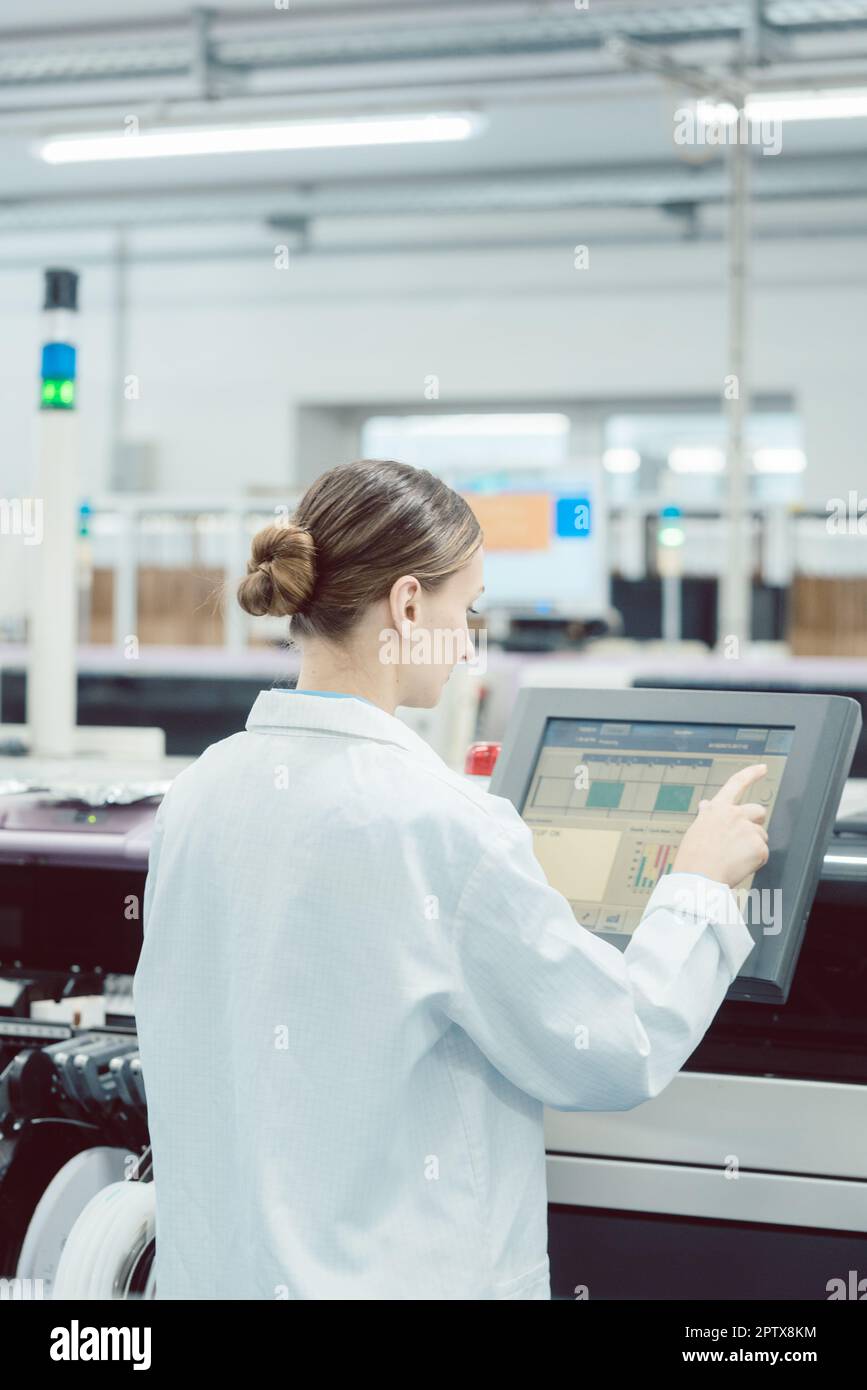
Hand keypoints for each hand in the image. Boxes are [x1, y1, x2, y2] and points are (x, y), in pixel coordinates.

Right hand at [672, 764, 769, 887]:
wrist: (699, 878)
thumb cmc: (693, 857)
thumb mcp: (697, 830)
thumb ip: (707, 815)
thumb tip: (706, 803)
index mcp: (718, 808)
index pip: (736, 783)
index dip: (751, 774)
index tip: (762, 768)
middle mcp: (735, 814)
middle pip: (758, 811)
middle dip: (756, 822)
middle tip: (744, 839)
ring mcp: (748, 829)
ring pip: (761, 836)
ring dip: (753, 846)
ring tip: (732, 859)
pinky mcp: (758, 846)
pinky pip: (763, 854)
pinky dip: (755, 862)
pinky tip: (738, 866)